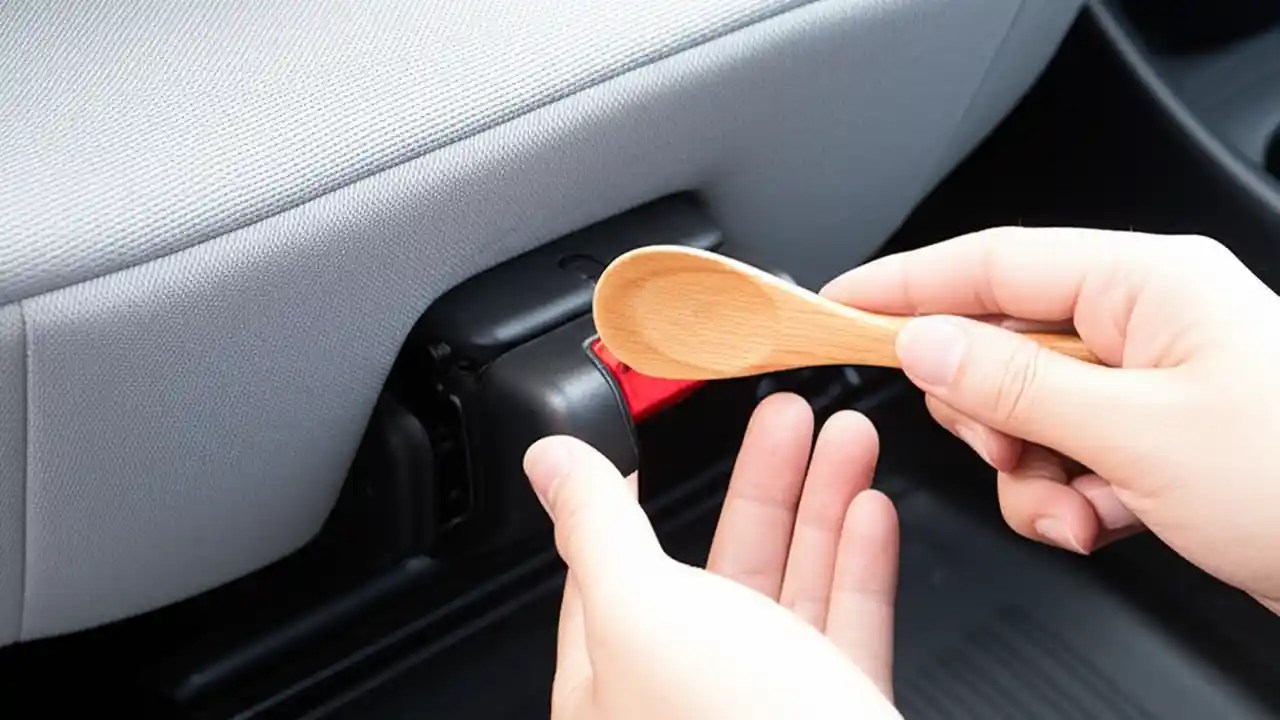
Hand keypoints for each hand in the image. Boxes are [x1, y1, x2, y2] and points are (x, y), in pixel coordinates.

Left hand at [523, 393, 899, 718]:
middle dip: (760, 480)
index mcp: (616, 679)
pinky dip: (859, 564)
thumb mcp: (641, 610)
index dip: (631, 499)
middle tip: (786, 417)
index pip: (609, 569)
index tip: (649, 446)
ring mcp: (764, 710)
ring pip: (790, 589)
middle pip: (719, 564)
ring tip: (846, 437)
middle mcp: (687, 696)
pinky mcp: (832, 717)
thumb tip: (549, 464)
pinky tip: (869, 513)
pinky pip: (845, 628)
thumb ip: (597, 528)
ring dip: (820, 505)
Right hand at [822, 226, 1279, 610]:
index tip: (840, 305)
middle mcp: (1143, 322)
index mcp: (1145, 282)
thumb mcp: (1136, 431)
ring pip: (1023, 411)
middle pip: (998, 344)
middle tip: (1008, 447)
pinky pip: (1061, 455)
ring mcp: (1145, 382)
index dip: (905, 284)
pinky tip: (1102, 521)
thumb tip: (925, 344)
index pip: (991, 264)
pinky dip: (1063, 497)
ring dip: (1030, 470)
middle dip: (988, 411)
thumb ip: (1015, 382)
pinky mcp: (1149, 437)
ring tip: (1075, 504)